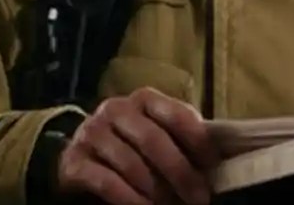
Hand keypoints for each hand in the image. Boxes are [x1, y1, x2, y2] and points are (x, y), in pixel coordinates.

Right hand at [56, 86, 220, 204]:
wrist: (83, 152)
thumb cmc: (133, 142)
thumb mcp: (159, 132)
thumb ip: (183, 138)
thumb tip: (218, 161)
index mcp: (144, 99)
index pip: (176, 114)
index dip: (198, 141)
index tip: (214, 167)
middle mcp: (115, 109)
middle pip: (153, 141)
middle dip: (180, 172)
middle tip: (199, 197)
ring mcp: (92, 133)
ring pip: (130, 164)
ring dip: (157, 191)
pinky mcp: (74, 160)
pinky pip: (107, 182)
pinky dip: (130, 199)